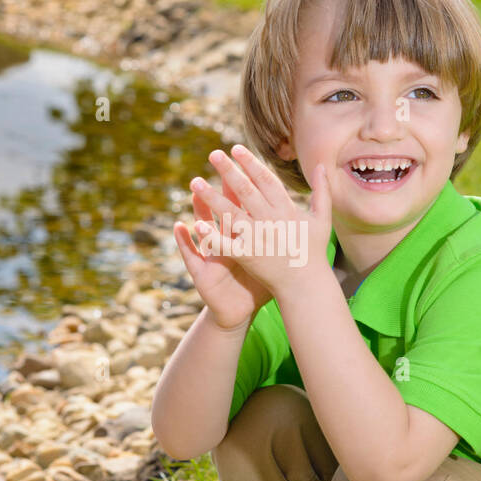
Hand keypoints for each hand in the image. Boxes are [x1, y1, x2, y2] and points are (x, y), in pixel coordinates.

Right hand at [173, 160, 273, 331]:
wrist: (238, 312)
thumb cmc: (256, 285)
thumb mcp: (271, 261)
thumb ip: (282, 239)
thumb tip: (302, 218)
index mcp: (246, 237)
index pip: (247, 210)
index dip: (248, 193)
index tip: (250, 170)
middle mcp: (227, 241)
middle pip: (224, 213)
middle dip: (223, 192)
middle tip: (220, 168)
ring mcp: (212, 254)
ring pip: (205, 227)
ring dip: (199, 209)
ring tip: (194, 190)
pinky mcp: (201, 271)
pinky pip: (191, 253)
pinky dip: (184, 240)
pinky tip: (179, 226)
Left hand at [188, 144, 330, 300]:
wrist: (306, 284)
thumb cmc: (313, 250)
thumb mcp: (322, 218)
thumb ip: (322, 190)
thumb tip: (320, 164)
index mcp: (287, 209)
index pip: (265, 180)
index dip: (250, 163)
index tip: (235, 148)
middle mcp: (271, 220)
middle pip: (245, 191)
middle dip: (228, 171)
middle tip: (212, 154)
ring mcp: (258, 239)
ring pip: (231, 213)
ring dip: (211, 197)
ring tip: (194, 182)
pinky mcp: (248, 257)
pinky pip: (227, 244)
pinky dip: (212, 235)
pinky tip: (196, 223)